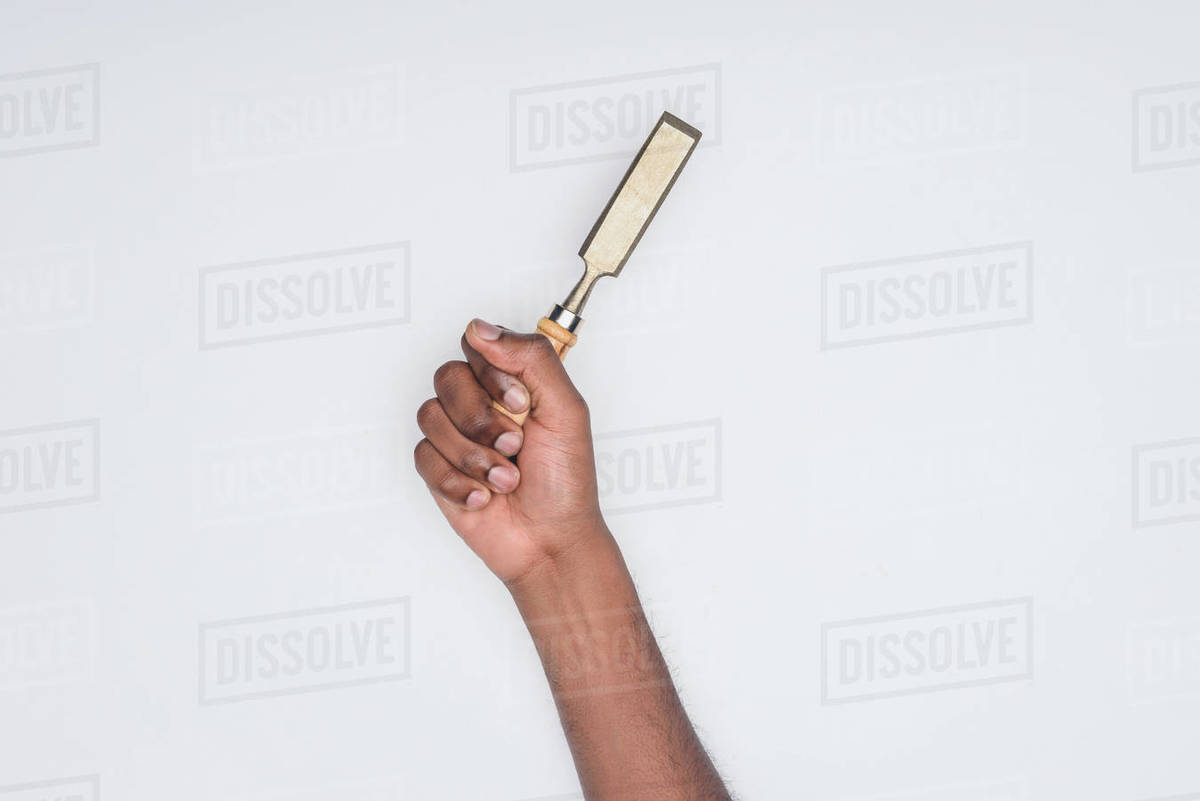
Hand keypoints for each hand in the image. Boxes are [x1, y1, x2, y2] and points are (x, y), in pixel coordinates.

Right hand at [414, 319, 608, 584]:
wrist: (550, 541)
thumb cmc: (566, 480)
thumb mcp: (566, 410)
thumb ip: (531, 359)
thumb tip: (482, 328)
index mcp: (512, 382)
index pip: (477, 346)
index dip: (491, 375)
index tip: (519, 404)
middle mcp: (480, 403)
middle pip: (447, 377)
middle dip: (481, 419)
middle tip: (515, 446)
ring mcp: (456, 435)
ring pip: (430, 416)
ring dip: (473, 456)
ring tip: (505, 479)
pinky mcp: (437, 469)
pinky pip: (423, 456)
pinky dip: (457, 481)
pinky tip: (484, 497)